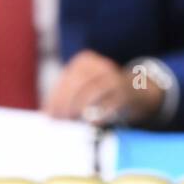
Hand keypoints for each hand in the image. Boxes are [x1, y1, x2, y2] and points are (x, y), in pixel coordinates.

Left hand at [42, 50, 163, 124]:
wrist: (135, 89)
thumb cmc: (101, 91)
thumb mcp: (82, 87)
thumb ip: (65, 97)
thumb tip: (47, 113)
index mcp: (85, 61)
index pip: (66, 79)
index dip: (56, 98)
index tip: (49, 115)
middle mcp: (100, 65)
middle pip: (79, 83)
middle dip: (67, 102)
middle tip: (60, 119)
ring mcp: (115, 77)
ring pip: (94, 90)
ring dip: (81, 107)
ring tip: (73, 120)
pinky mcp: (126, 91)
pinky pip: (111, 102)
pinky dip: (100, 113)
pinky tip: (92, 122)